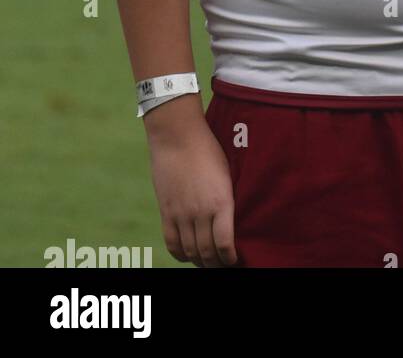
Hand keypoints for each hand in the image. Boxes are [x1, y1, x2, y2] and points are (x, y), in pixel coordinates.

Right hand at [145, 99, 237, 266]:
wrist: (178, 137)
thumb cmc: (209, 150)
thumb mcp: (227, 173)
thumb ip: (227, 199)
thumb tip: (232, 219)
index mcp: (221, 202)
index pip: (226, 244)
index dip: (230, 258)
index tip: (235, 260)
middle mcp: (201, 212)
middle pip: (207, 252)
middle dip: (216, 264)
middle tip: (222, 265)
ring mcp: (181, 214)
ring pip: (190, 251)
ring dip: (200, 261)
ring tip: (207, 262)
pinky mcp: (166, 212)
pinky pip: (172, 243)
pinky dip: (180, 255)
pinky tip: (187, 256)